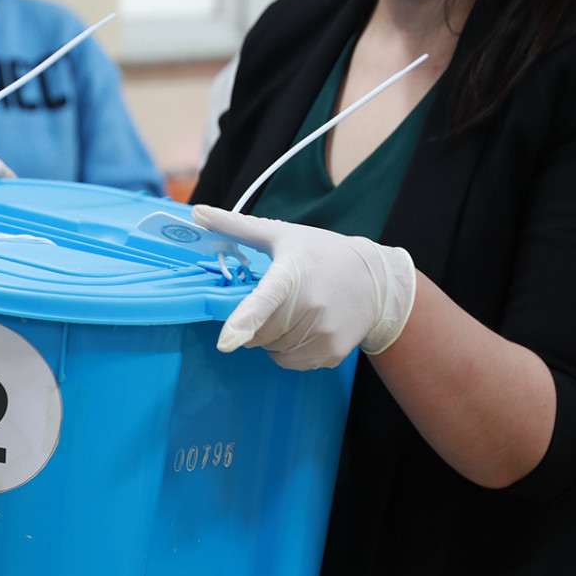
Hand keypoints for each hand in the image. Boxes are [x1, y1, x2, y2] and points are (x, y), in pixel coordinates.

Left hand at [193, 205, 417, 369]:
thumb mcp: (281, 235)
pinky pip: (290, 362)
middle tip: (278, 301)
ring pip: (271, 351)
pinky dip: (288, 350)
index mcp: (292, 276)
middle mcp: (310, 308)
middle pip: (257, 334)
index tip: (226, 342)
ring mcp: (323, 334)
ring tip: (296, 312)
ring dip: (272, 338)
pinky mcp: (330, 354)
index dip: (244, 321)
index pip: (265, 301)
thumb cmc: (322, 254)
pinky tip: (306, 328)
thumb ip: (236, 227)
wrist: (378, 282)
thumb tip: (197, 213)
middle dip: (256, 323)